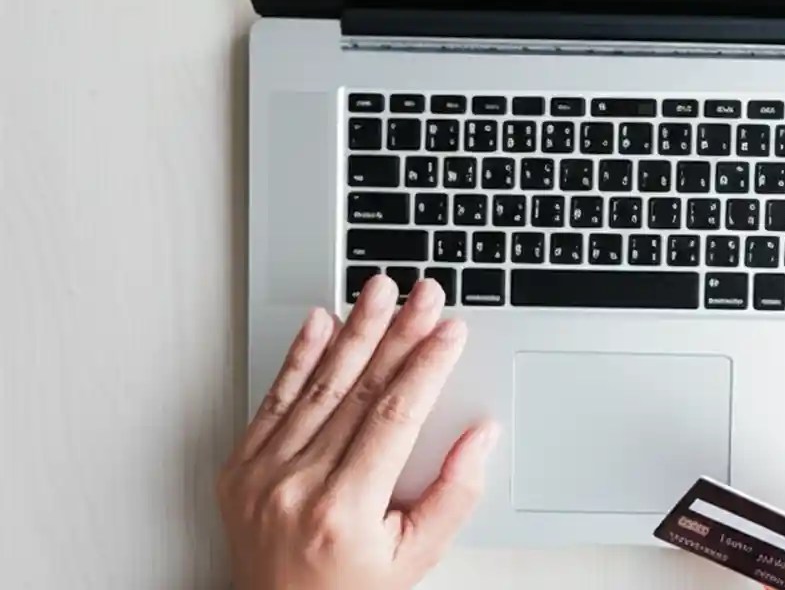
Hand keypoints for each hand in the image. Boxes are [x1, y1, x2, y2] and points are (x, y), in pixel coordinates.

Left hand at [217, 276, 496, 589]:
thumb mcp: (415, 558)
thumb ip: (453, 495)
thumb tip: (480, 436)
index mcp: (342, 511)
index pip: (395, 417)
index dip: (426, 367)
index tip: (451, 332)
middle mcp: (294, 486)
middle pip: (358, 390)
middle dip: (398, 333)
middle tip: (424, 293)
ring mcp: (260, 474)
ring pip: (317, 385)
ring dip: (354, 330)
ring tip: (378, 291)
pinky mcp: (240, 466)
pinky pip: (274, 399)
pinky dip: (299, 356)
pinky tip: (320, 322)